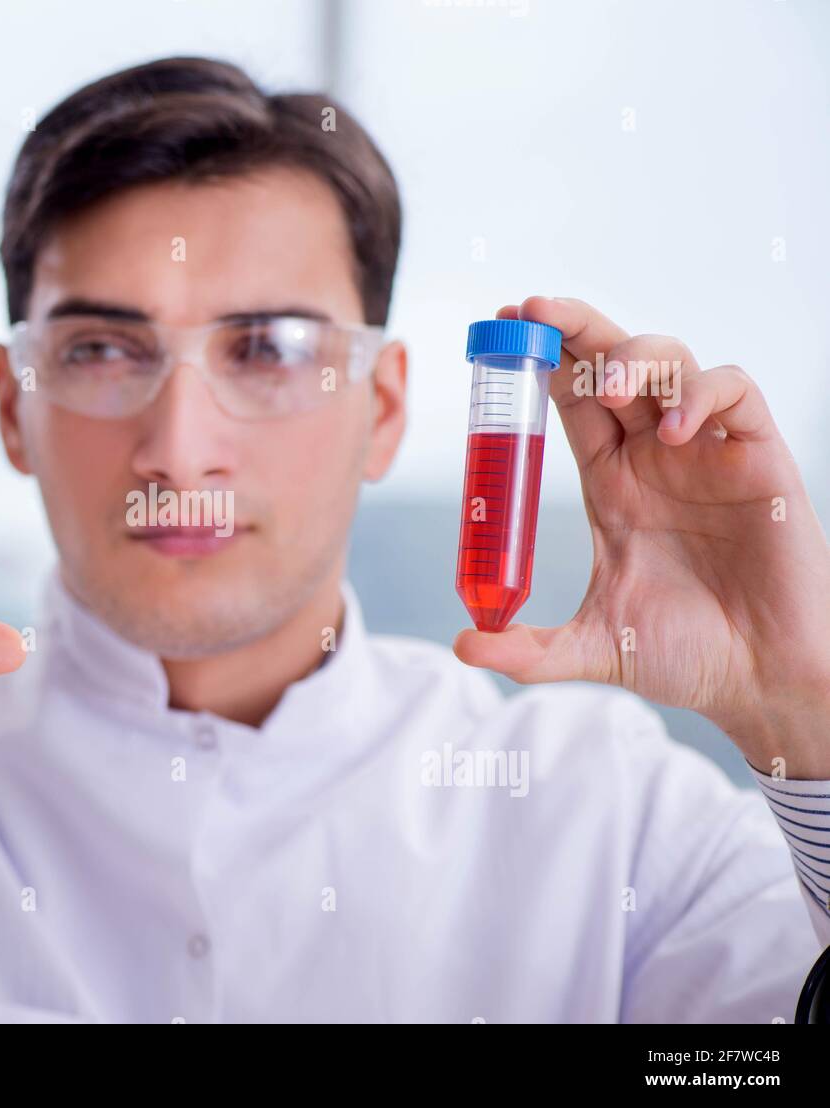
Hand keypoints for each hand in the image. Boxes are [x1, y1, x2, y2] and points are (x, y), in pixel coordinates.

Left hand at [452, 297, 829, 776]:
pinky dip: (702, 394)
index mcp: (612, 480)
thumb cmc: (685, 656)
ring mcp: (706, 451)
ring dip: (633, 357)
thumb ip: (529, 650)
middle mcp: (654, 455)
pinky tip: (674, 430)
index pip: (569, 396)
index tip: (499, 327)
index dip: (539, 358)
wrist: (759, 681)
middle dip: (574, 327)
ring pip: (671, 362)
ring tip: (603, 386)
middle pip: (612, 360)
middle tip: (531, 310)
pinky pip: (735, 393)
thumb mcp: (592, 648)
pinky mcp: (759, 459)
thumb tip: (463, 647)